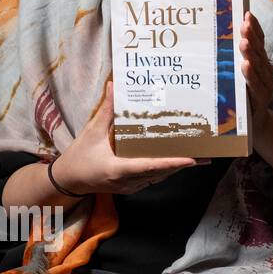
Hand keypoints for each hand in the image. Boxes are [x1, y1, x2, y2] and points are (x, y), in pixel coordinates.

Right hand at [54, 81, 201, 195]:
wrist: (67, 182)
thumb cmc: (78, 157)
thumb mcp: (91, 132)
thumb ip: (106, 111)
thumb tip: (112, 86)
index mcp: (118, 169)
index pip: (151, 166)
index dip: (172, 163)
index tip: (192, 159)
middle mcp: (128, 181)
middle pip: (161, 172)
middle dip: (183, 163)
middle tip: (205, 153)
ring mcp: (130, 187)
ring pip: (159, 177)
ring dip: (177, 167)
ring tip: (199, 156)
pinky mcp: (131, 187)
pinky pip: (153, 179)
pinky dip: (166, 170)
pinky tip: (178, 161)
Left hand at [238, 11, 272, 137]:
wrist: (253, 124)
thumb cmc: (241, 96)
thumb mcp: (236, 76)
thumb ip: (233, 60)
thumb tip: (215, 40)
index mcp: (260, 61)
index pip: (259, 41)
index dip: (255, 27)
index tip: (247, 13)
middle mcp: (265, 69)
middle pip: (259, 49)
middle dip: (252, 36)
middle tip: (244, 23)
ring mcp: (266, 83)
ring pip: (259, 65)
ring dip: (251, 53)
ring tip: (244, 42)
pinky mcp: (262, 98)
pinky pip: (256, 84)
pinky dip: (251, 74)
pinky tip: (246, 65)